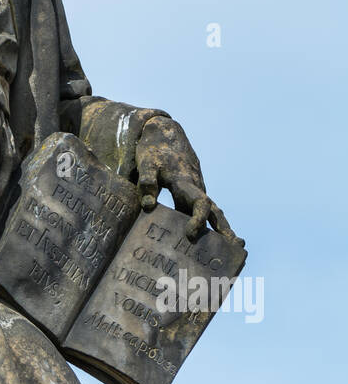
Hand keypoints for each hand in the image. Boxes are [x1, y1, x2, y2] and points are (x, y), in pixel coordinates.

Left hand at [134, 114, 237, 241]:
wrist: (165, 135)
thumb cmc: (155, 151)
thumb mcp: (147, 164)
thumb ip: (147, 183)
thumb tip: (148, 206)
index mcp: (186, 183)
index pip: (200, 203)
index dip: (198, 219)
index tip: (190, 234)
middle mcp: (196, 189)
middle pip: (215, 212)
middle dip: (224, 230)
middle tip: (235, 248)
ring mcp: (196, 191)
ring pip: (212, 212)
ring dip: (222, 229)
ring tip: (233, 248)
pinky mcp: (191, 194)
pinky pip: (203, 212)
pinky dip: (208, 225)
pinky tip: (209, 240)